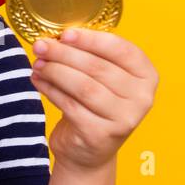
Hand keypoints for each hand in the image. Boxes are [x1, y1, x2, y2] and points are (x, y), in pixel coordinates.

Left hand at [28, 27, 158, 170]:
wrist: (88, 152)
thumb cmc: (94, 106)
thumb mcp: (102, 80)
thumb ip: (90, 57)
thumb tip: (57, 38)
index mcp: (147, 76)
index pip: (122, 50)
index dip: (92, 39)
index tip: (65, 33)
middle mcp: (142, 98)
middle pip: (98, 67)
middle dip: (65, 53)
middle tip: (41, 46)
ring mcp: (124, 119)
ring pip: (83, 86)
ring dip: (55, 71)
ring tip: (38, 63)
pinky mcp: (101, 134)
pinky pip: (70, 105)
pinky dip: (50, 89)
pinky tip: (38, 80)